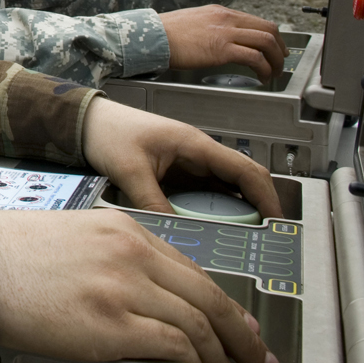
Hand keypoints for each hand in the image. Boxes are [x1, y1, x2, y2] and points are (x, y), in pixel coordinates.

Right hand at [0, 209, 278, 362]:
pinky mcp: (111, 324)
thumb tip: (148, 297)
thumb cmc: (12, 254)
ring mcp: (124, 288)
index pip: (191, 269)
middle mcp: (131, 253)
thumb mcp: (74, 237)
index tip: (238, 325)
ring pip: (199, 324)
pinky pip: (175, 347)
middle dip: (242, 333)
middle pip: (209, 295)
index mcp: (123, 228)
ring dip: (225, 356)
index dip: (223, 303)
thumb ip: (114, 258)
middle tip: (258, 357)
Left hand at [81, 97, 282, 217]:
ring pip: (227, 189)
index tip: (276, 220)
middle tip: (264, 237)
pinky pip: (207, 195)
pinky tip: (215, 230)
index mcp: (195, 144)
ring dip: (238, 211)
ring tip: (244, 239)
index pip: (245, 169)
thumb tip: (174, 231)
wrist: (87, 122)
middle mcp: (198, 153)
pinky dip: (217, 211)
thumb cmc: (108, 132)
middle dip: (259, 206)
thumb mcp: (130, 170)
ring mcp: (190, 163)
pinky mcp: (178, 174)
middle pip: (243, 180)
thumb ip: (152, 201)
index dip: (266, 196)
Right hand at [161, 5, 285, 80]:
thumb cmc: (166, 33)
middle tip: (280, 61)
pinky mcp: (222, 49)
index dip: (273, 36)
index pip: (257, 20)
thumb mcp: (194, 21)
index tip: (275, 48)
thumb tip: (221, 39)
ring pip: (267, 41)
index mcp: (220, 12)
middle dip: (280, 47)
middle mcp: (227, 18)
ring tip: (273, 73)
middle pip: (268, 29)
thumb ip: (211, 27)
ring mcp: (226, 32)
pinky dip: (264, 68)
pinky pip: (254, 57)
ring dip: (275, 60)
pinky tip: (262, 77)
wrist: (152, 36)